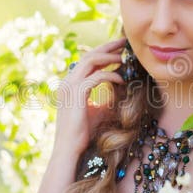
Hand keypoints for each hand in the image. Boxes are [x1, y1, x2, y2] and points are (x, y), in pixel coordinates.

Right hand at [52, 37, 126, 159]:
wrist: (70, 149)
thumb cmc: (83, 133)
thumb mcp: (98, 110)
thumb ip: (107, 97)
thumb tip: (124, 89)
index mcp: (70, 84)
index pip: (86, 60)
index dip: (103, 52)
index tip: (119, 48)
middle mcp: (67, 82)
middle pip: (88, 55)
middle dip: (108, 47)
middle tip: (124, 42)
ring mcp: (70, 87)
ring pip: (90, 61)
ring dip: (109, 57)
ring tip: (124, 59)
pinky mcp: (76, 95)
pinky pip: (96, 77)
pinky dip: (110, 75)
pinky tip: (121, 79)